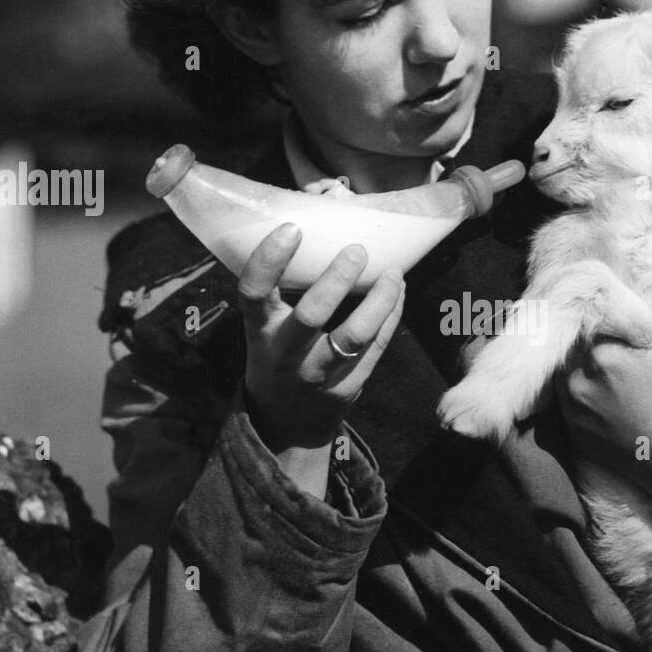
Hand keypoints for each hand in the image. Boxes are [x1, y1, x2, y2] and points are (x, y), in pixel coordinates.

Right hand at [239, 223, 404, 453]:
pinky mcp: (346, 388)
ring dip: (379, 300)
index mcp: (259, 330)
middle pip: (311, 315)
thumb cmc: (277, 356)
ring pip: (354, 336)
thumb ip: (282, 292)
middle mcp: (285, 354)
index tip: (292, 228)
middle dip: (337, 279)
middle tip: (358, 250)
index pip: (254, 292)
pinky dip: (390, 317)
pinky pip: (376, 349)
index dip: (269, 259)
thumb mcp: (265, 328)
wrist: (284, 423)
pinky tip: (397, 294)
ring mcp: (317, 375)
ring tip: (393, 273)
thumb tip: (319, 230)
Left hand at [555, 298, 651, 513]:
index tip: (610, 303)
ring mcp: (572, 407)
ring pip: (566, 367)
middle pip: (575, 341)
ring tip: (607, 363)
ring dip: (581, 361)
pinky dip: (577, 386)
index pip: (591, 316)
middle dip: (590, 334)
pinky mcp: (570, 430)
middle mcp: (581, 379)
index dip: (602, 309)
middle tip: (611, 335)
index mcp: (607, 354)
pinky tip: (601, 388)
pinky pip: (564, 395)